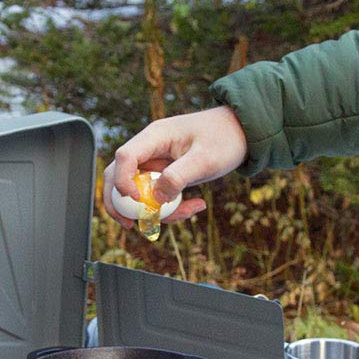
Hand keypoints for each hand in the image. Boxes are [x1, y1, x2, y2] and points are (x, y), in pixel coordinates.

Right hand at [104, 106, 248, 226]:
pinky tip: (196, 205)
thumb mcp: (205, 159)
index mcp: (155, 136)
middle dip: (119, 203)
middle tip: (130, 224)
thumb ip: (178, 176)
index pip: (125, 157)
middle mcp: (149, 148)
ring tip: (189, 211)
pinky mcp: (163, 174)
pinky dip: (169, 208)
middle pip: (118, 174)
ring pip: (137, 190)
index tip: (137, 201)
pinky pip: (156, 196)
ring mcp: (154, 162)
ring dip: (154, 210)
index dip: (123, 181)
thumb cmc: (224, 139)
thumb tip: (155, 199)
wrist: (240, 133)